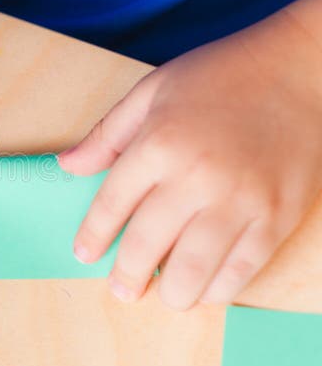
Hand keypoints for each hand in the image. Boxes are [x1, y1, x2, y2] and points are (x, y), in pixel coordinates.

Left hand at [59, 0, 321, 308]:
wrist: (300, 69)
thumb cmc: (221, 76)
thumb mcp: (151, 91)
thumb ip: (107, 134)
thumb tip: (67, 166)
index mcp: (159, 144)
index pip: (111, 205)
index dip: (93, 235)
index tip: (84, 253)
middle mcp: (196, 177)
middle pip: (147, 245)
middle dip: (127, 275)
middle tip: (121, 290)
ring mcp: (241, 200)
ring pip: (194, 269)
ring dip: (172, 293)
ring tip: (162, 296)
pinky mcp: (278, 216)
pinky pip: (242, 268)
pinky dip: (219, 288)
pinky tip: (205, 290)